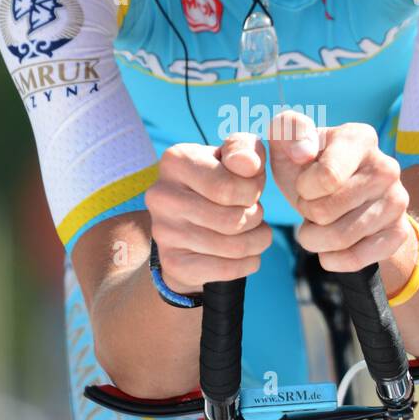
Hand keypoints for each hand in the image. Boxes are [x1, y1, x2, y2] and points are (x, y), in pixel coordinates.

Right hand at [144, 134, 272, 293]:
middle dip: (256, 217)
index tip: (251, 190)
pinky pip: (226, 269)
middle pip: (232, 219)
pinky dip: (248, 263)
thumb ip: (246, 150)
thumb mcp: (235, 158)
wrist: (190, 225)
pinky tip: (248, 254)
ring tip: (255, 233)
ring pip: (233, 246)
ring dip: (257, 241)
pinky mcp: (173, 262)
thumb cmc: (220, 182)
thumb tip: (248, 164)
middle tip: (254, 214)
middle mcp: (161, 195)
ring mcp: (163, 231)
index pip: (228, 186)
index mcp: (176, 160)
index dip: (253, 191)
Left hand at [268, 112, 412, 272]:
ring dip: (314, 238)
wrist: (342, 199)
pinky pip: (357, 258)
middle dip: (307, 214)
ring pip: (339, 238)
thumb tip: (304, 153)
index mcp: (360, 138)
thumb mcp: (290, 144)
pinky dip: (333, 259)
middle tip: (311, 206)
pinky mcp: (399, 231)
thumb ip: (288, 130)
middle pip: (326, 211)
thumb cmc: (309, 167)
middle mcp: (386, 167)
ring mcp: (398, 201)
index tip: (306, 184)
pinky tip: (329, 248)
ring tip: (317, 224)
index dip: (304, 189)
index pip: (326, 177)